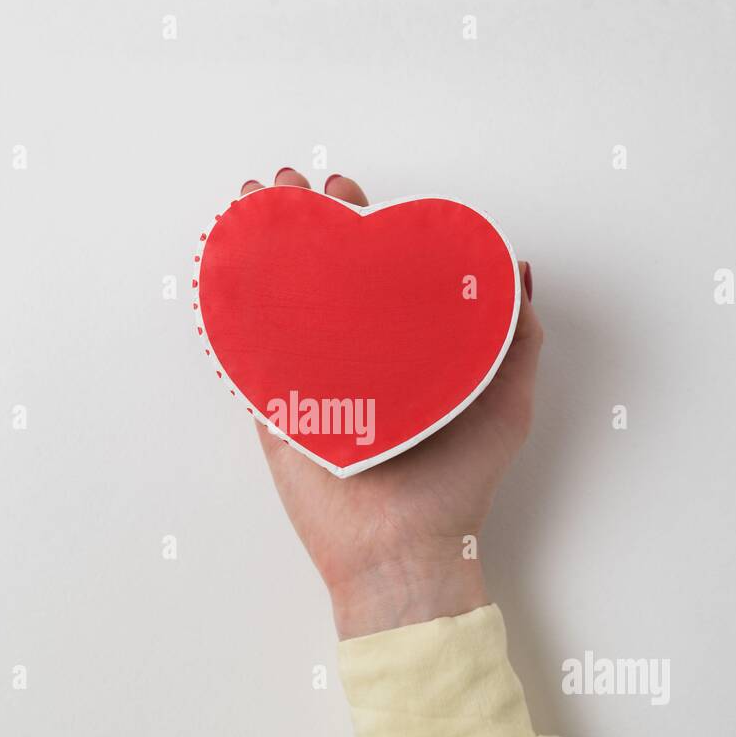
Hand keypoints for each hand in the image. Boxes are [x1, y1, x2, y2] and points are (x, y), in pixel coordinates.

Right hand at [242, 168, 541, 639]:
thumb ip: (517, 337)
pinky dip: (227, 310)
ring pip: (279, 302)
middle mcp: (355, 356)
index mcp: (402, 346)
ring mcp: (311, 382)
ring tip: (251, 204)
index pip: (376, 269)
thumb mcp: (509, 402)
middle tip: (290, 185)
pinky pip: (246, 355)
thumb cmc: (459, 483)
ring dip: (261, 248)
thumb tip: (515, 267)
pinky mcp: (276, 410)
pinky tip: (219, 267)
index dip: (359, 222)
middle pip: (322, 273)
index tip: (346, 188)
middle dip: (303, 221)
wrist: (403, 551)